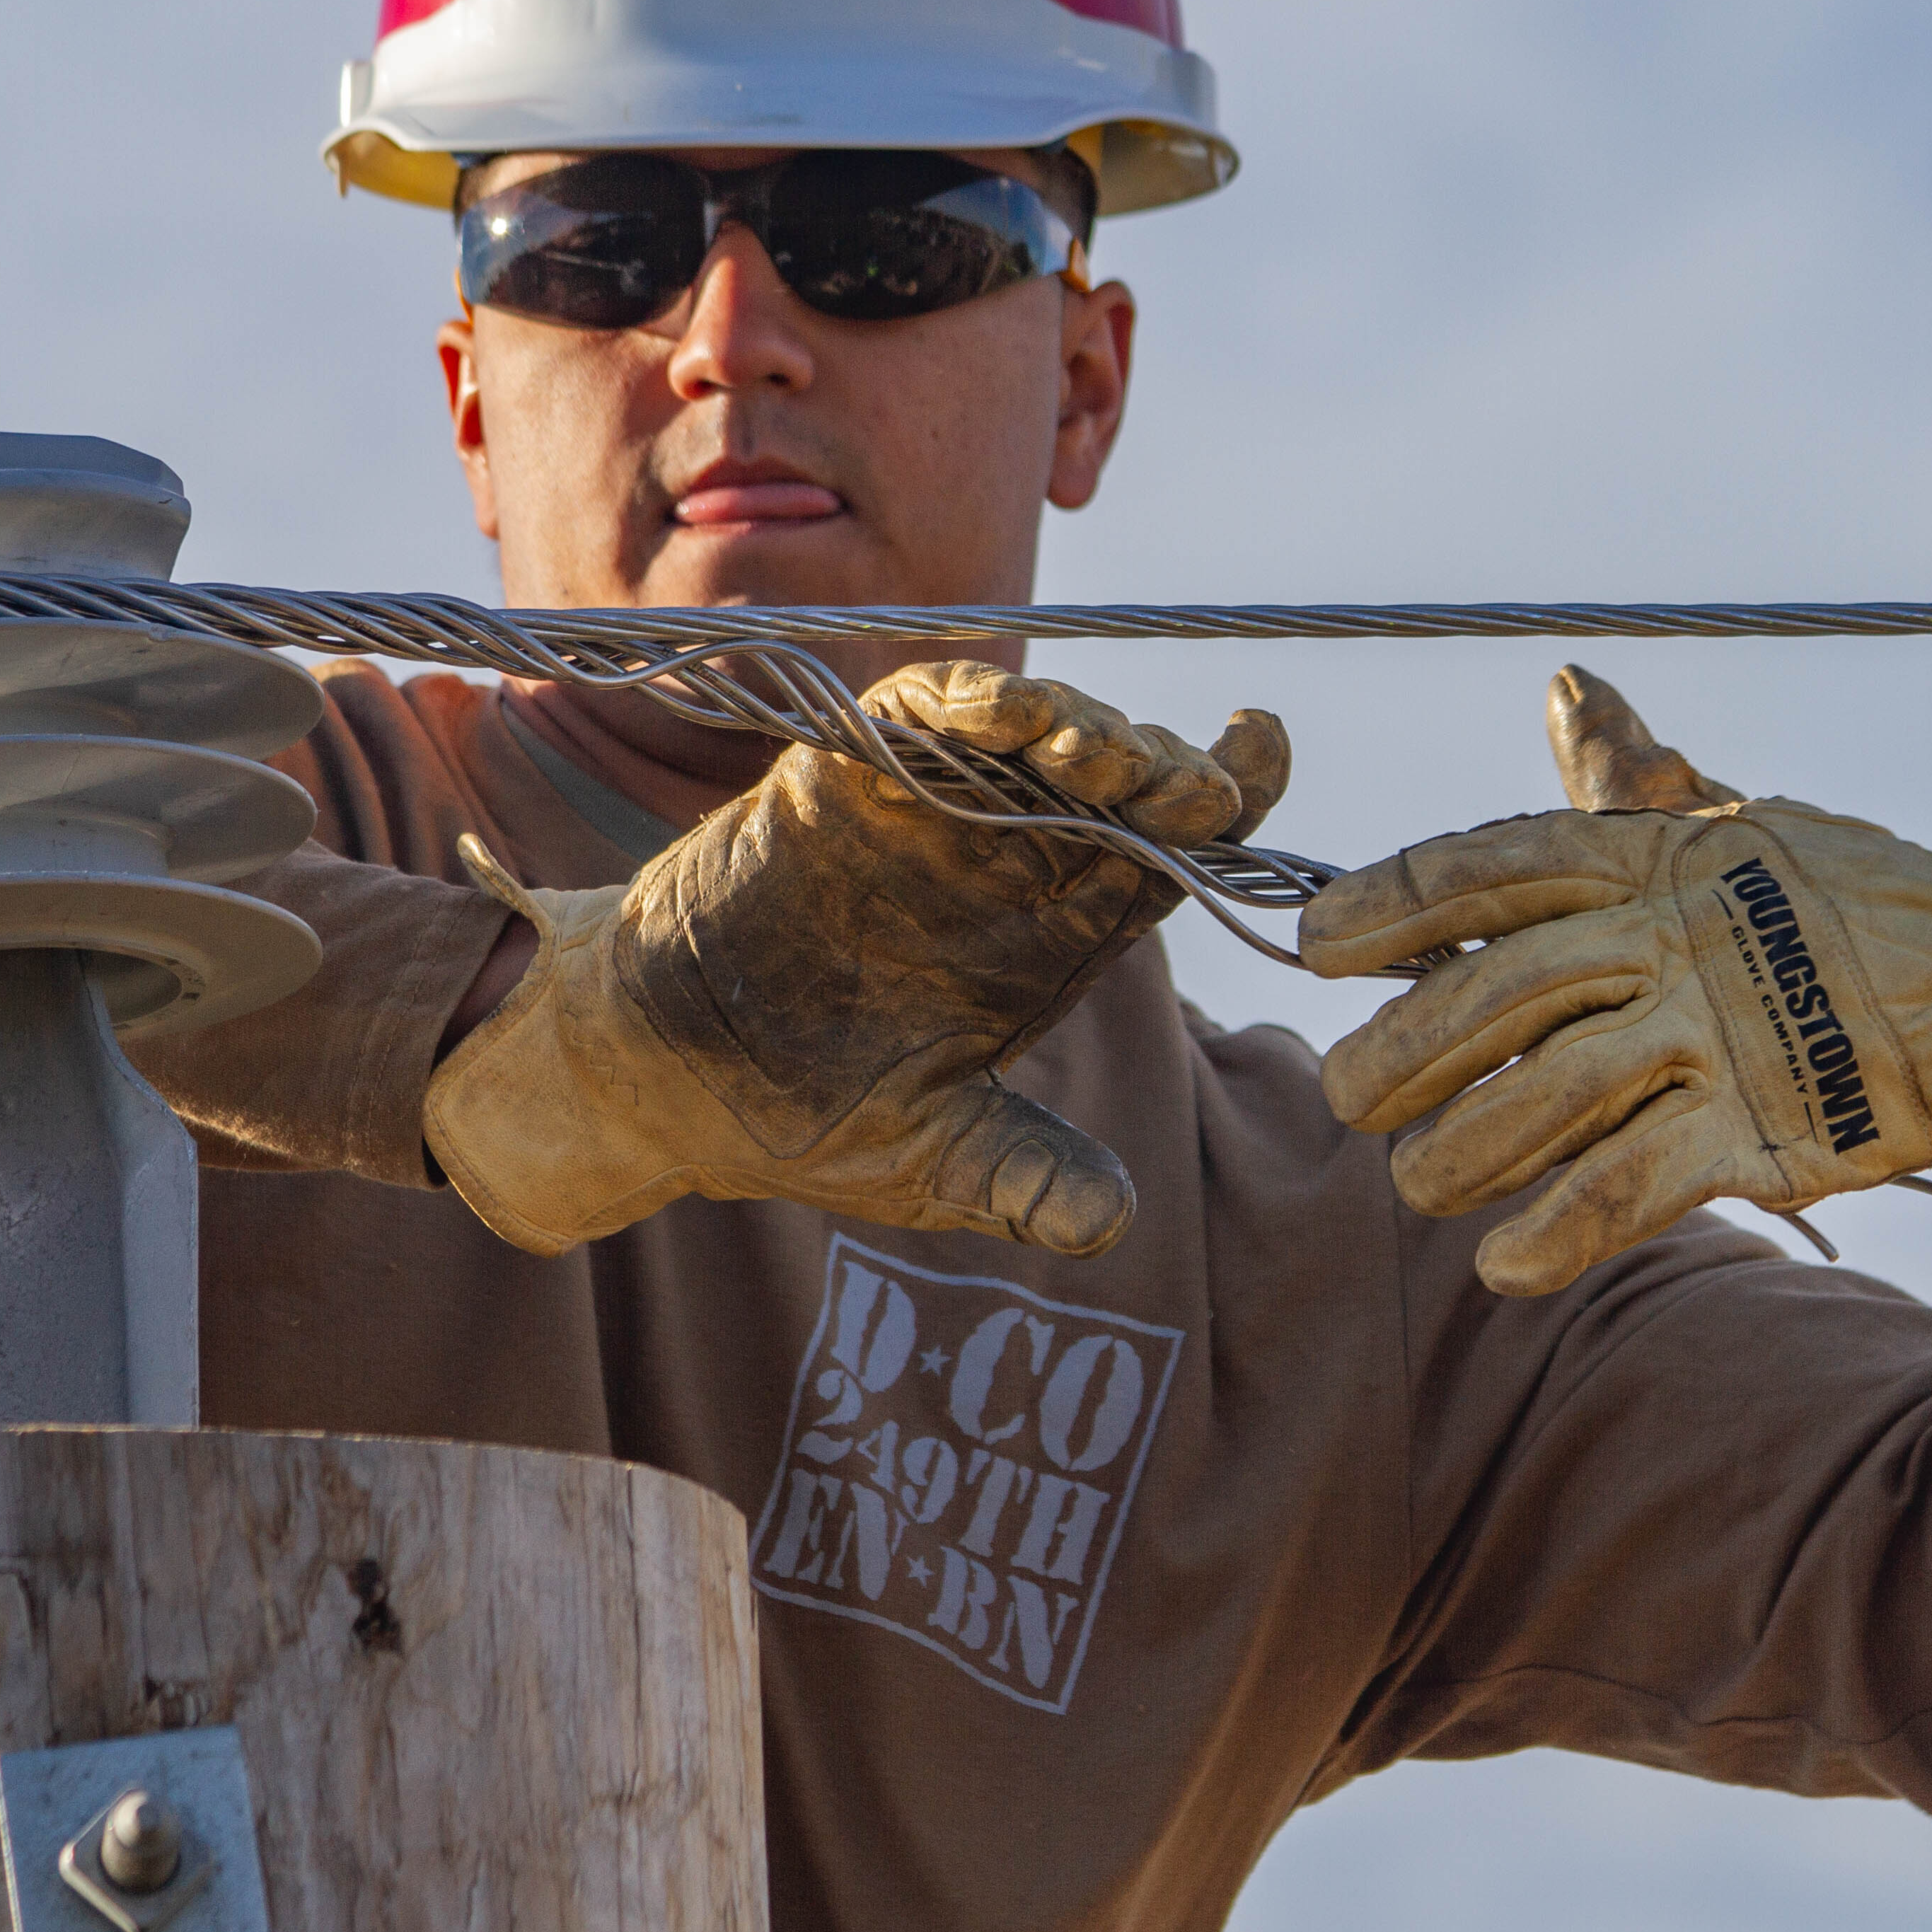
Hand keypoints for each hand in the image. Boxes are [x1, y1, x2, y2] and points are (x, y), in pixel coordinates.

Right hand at [423, 662, 1287, 1256]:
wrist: (666, 1084)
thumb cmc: (805, 1115)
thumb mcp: (931, 1162)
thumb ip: (1018, 1179)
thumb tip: (1110, 1227)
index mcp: (1052, 932)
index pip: (1163, 852)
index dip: (1225, 807)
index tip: (1265, 763)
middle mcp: (1008, 857)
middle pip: (1118, 783)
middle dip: (1167, 772)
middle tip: (1200, 789)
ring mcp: (929, 811)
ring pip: (1031, 734)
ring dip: (1080, 729)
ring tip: (1107, 752)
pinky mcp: (844, 782)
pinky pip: (915, 718)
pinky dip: (964, 704)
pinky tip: (1008, 709)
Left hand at [1299, 666, 1931, 1293]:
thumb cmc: (1860, 903)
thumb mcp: (1740, 827)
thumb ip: (1633, 781)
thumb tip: (1568, 689)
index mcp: (1665, 856)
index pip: (1499, 863)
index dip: (1395, 900)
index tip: (1314, 943)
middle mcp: (1681, 936)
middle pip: (1500, 991)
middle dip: (1403, 1050)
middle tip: (1341, 1095)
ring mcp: (1726, 1033)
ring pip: (1549, 1097)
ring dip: (1463, 1152)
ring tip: (1413, 1186)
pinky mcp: (1774, 1130)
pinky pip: (1633, 1187)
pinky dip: (1559, 1230)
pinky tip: (1506, 1262)